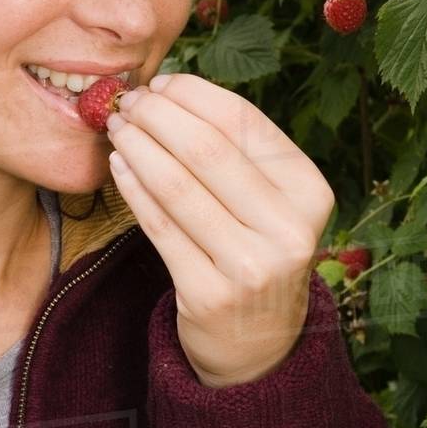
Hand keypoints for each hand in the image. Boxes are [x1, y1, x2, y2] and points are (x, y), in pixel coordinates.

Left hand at [106, 73, 334, 387]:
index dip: (194, 95)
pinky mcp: (209, 294)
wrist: (259, 344)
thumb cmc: (254, 251)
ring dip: (137, 147)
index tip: (160, 82)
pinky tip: (118, 166)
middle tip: (128, 101)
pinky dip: (132, 188)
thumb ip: (237, 151)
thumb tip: (170, 89)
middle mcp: (289, 229)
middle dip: (158, 116)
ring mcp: (251, 265)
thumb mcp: (270, 202)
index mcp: (309, 191)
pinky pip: (158, 227)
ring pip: (176, 185)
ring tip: (117, 127)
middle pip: (207, 149)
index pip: (244, 123)